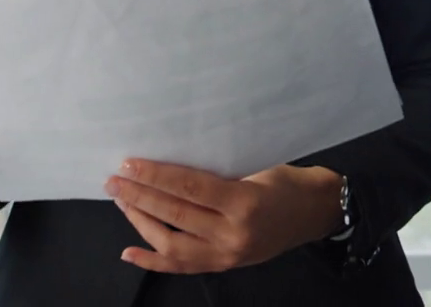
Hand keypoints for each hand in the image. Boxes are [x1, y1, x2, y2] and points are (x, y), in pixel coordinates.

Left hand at [106, 159, 344, 273]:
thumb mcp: (256, 168)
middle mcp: (233, 233)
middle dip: (139, 196)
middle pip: (175, 214)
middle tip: (114, 180)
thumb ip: (217, 174)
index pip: (188, 188)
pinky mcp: (224, 266)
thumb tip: (168, 166)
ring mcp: (227, 255)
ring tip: (122, 202)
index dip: (155, 176)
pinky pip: (181, 267)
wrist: (315, 212)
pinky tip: (129, 252)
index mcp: (244, 202)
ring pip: (171, 243)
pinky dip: (152, 260)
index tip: (128, 164)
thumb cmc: (288, 182)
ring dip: (141, 222)